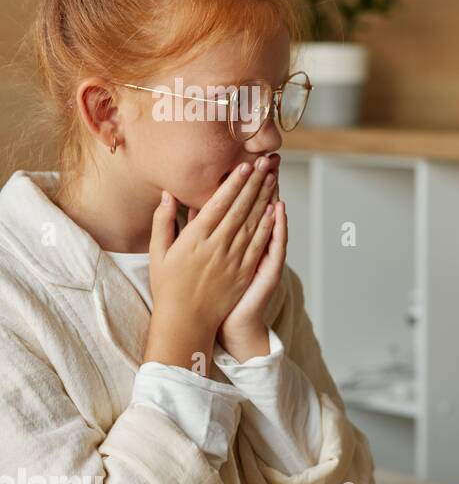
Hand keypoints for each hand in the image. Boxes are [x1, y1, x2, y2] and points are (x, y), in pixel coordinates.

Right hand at [148, 156, 279, 350]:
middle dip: (254, 183)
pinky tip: (276, 210)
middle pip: (240, 208)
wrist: (186, 320)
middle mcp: (216, 246)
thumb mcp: (158, 252)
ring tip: (273, 178)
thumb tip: (168, 193)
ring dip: (264, 198)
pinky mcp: (244, 272)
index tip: (243, 166)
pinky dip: (268, 226)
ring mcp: (233, 259)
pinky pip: (259, 244)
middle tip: (265, 163)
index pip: (218, 203)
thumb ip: (163, 221)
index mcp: (194, 238)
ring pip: (253, 222)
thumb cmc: (168, 285)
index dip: (233, 183)